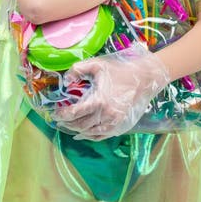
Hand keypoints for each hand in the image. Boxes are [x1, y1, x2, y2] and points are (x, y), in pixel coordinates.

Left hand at [53, 43, 171, 140]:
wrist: (145, 79)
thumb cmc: (120, 70)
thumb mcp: (98, 65)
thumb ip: (78, 69)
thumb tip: (65, 80)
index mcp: (99, 101)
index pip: (74, 113)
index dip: (61, 115)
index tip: (54, 114)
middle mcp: (106, 115)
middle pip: (80, 125)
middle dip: (67, 124)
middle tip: (59, 121)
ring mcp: (114, 123)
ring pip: (90, 133)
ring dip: (77, 131)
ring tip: (68, 127)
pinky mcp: (121, 126)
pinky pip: (102, 135)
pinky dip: (90, 136)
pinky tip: (83, 134)